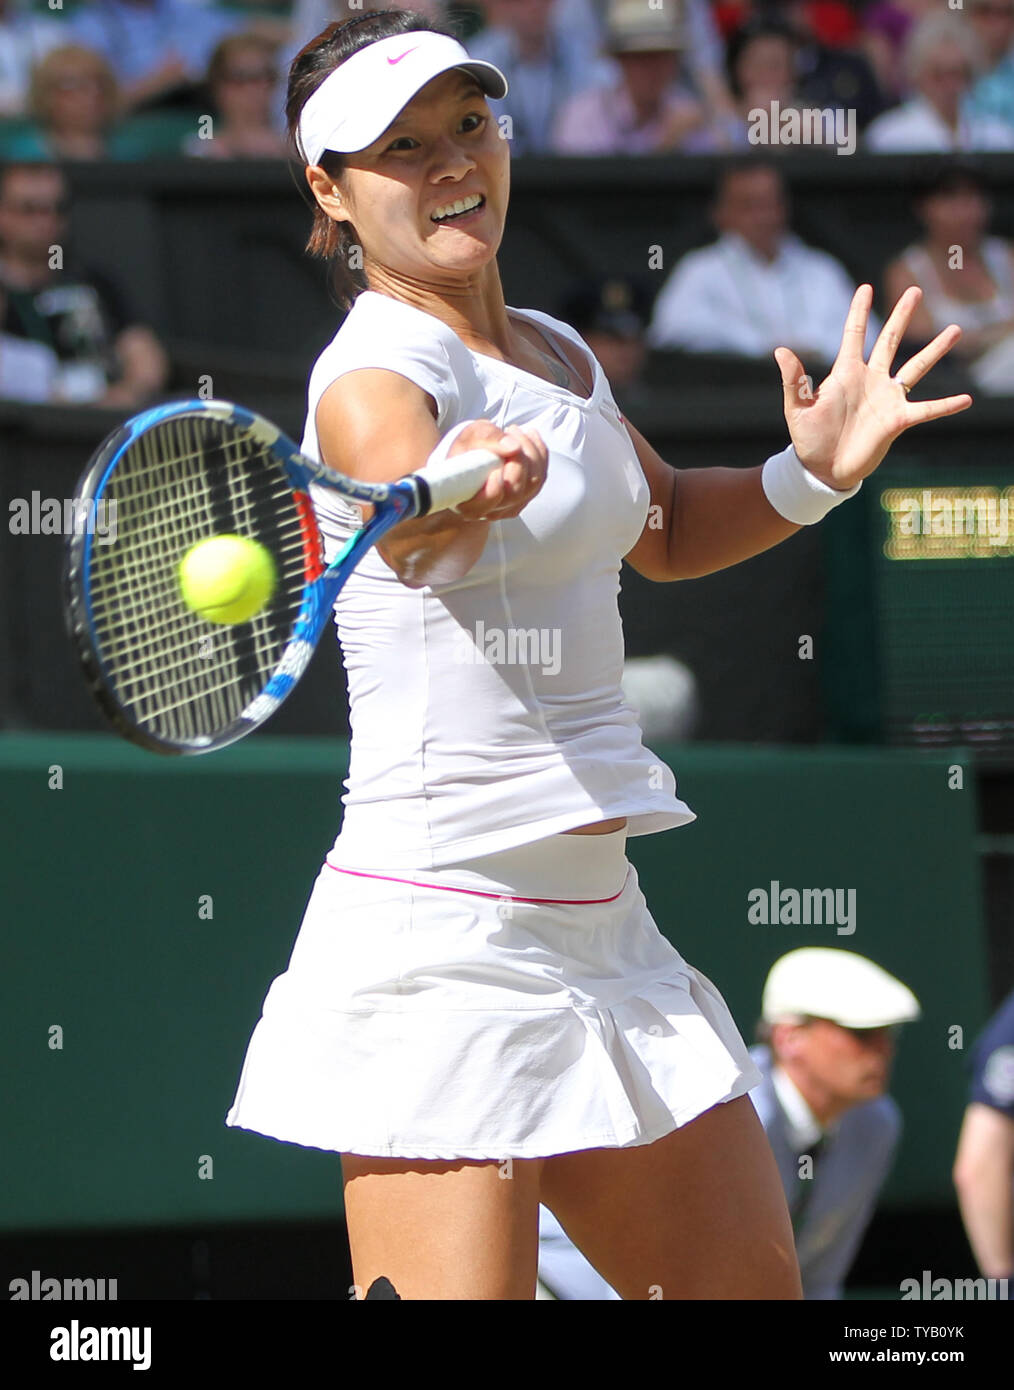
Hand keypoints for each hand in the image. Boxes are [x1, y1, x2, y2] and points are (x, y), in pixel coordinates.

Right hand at [447, 420, 547, 521]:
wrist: (473, 456)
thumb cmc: (467, 448)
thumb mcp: (470, 437)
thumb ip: (487, 440)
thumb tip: (513, 447)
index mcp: (468, 504)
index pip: (484, 506)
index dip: (493, 490)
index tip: (494, 469)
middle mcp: (490, 511)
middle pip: (514, 493)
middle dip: (518, 458)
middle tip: (508, 432)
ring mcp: (511, 507)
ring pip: (533, 484)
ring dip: (530, 451)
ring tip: (515, 431)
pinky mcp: (527, 497)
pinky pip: (541, 477)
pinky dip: (538, 453)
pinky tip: (527, 437)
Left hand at [773, 285, 972, 490]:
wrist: (822, 470)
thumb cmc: (808, 439)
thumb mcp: (797, 409)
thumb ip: (794, 381)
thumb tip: (780, 351)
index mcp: (845, 373)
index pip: (854, 334)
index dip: (859, 311)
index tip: (865, 287)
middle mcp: (870, 380)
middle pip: (890, 340)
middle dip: (902, 316)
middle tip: (915, 290)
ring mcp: (886, 398)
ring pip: (916, 367)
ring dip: (935, 350)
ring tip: (955, 330)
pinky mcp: (898, 420)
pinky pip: (927, 410)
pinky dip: (946, 405)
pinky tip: (966, 399)